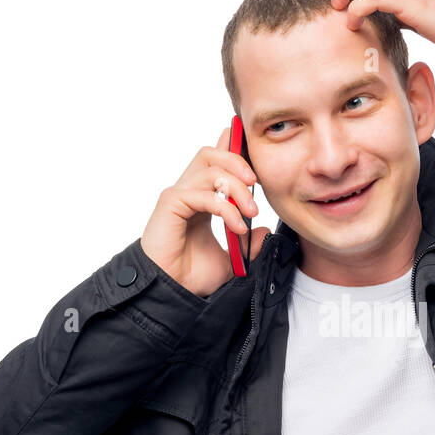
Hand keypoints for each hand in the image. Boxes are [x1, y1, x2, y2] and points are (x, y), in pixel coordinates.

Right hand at [140, 126, 270, 296]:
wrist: (173, 292)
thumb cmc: (191, 275)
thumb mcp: (231, 260)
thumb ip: (248, 244)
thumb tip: (263, 230)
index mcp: (201, 198)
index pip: (215, 162)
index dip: (231, 147)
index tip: (248, 143)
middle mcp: (188, 192)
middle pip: (211, 155)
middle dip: (237, 161)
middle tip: (257, 183)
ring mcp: (178, 196)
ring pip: (210, 169)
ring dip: (236, 188)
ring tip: (251, 212)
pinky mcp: (171, 204)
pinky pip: (203, 194)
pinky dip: (225, 208)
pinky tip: (237, 227)